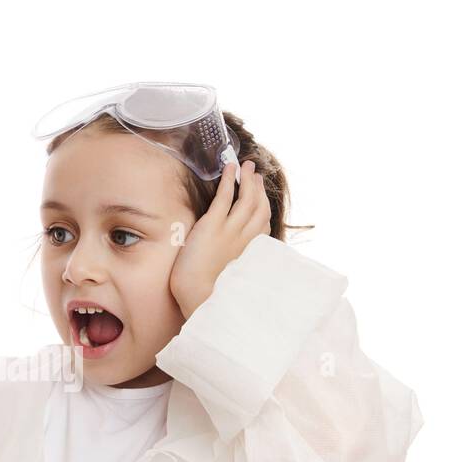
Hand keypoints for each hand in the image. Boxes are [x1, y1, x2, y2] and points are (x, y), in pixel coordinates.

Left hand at [169, 159, 271, 316]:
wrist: (197, 295)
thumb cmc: (208, 290)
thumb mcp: (230, 275)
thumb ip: (236, 262)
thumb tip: (231, 257)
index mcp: (251, 251)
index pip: (264, 222)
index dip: (263, 203)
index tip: (260, 192)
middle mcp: (245, 239)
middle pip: (260, 206)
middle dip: (259, 187)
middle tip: (255, 173)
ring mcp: (231, 231)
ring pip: (247, 198)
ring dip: (248, 179)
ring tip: (246, 166)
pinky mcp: (213, 225)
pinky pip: (226, 196)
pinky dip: (230, 180)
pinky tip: (230, 169)